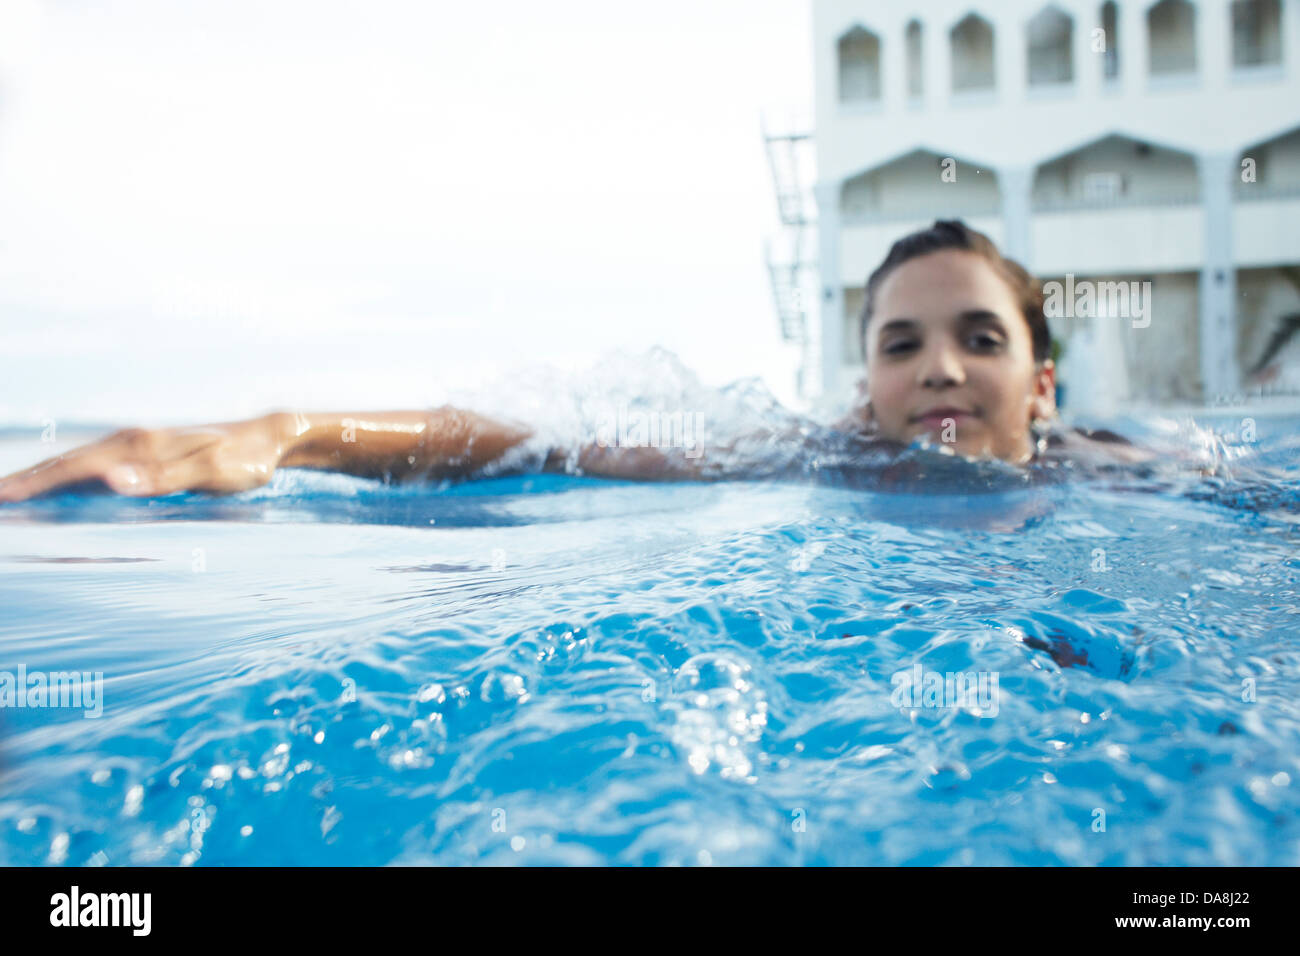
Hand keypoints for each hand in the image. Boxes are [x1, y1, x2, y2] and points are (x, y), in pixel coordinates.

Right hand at [0, 412, 293, 501]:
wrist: (270, 438)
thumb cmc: (244, 461)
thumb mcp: (210, 474)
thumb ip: (163, 479)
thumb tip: (112, 483)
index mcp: (141, 446)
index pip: (75, 468)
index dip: (37, 484)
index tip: (5, 498)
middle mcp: (133, 439)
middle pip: (69, 461)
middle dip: (28, 479)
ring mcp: (141, 442)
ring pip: (81, 459)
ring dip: (46, 475)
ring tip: (16, 490)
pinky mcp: (150, 449)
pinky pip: (100, 462)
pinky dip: (73, 473)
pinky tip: (67, 484)